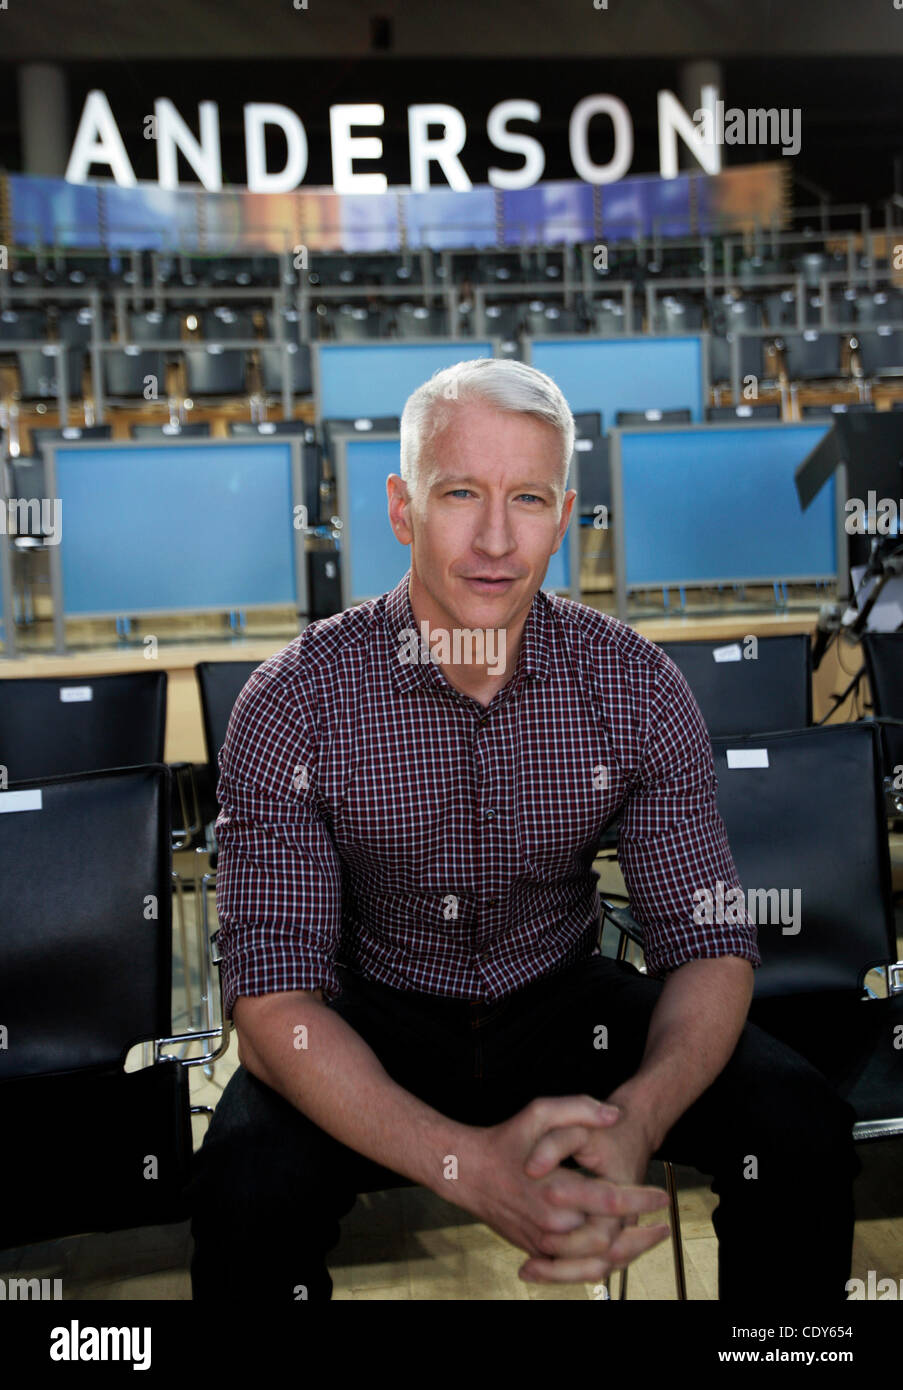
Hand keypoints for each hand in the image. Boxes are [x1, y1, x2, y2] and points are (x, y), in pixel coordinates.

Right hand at [447, 1096, 669, 1275]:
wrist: (466, 1172)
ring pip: (594, 1263)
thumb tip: (614, 1115)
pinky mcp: (536, 1252)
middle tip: (663, 1225)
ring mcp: (542, 1243)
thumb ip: (579, 1108)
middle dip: (639, 1235)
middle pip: (607, 1240)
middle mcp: (550, 1223)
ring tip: (649, 1240)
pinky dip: (602, 1265)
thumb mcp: (539, 1111)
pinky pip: (575, 1270)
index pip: (610, 1201)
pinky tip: (620, 1252)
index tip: (662, 1196)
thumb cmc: (505, 1140)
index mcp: (555, 1190)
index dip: (641, 1199)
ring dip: (627, 1255)